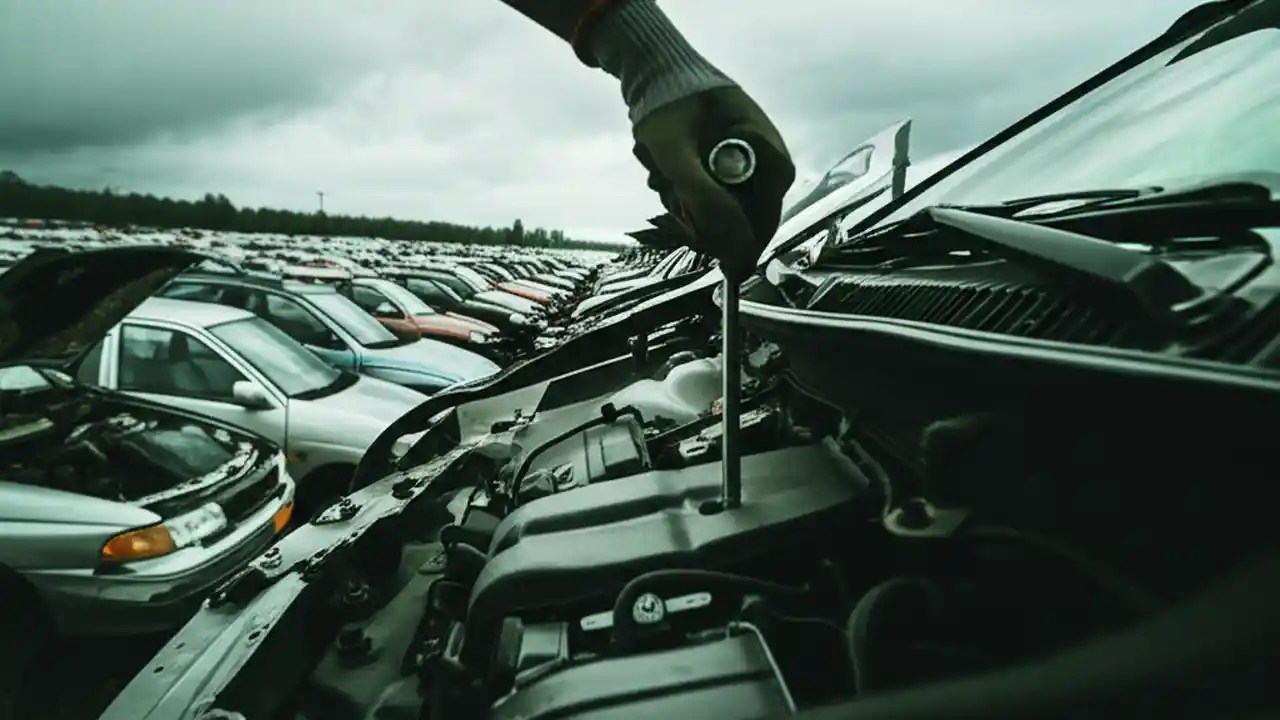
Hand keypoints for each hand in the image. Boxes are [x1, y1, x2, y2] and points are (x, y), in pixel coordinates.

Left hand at [632, 86, 794, 280]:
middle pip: (745, 217)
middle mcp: (762, 159)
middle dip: (706, 221)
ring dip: (688, 205)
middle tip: (675, 211)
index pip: (768, 215)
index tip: (728, 271)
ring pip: (723, 209)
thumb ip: (706, 201)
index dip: (746, 245)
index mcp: (767, 153)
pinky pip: (710, 194)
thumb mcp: (679, 157)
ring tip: (661, 178)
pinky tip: (664, 174)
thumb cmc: (670, 106)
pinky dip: (684, 192)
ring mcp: (743, 161)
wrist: (652, 69)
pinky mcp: (721, 162)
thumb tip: (734, 249)